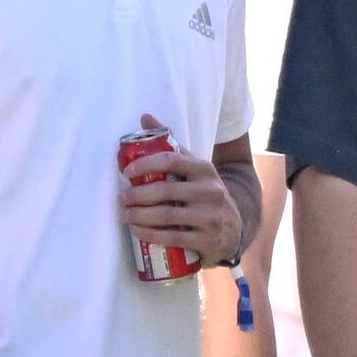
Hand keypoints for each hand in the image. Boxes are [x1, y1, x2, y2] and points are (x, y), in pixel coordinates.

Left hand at [120, 120, 246, 267]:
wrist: (235, 229)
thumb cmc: (206, 194)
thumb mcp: (195, 169)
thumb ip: (172, 145)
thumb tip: (145, 116)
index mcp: (205, 169)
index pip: (171, 160)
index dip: (145, 164)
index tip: (126, 172)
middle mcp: (211, 191)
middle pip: (164, 191)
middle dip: (137, 195)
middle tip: (121, 199)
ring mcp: (211, 216)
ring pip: (166, 216)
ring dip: (139, 216)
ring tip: (125, 215)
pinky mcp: (208, 239)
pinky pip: (173, 238)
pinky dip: (151, 235)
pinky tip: (137, 231)